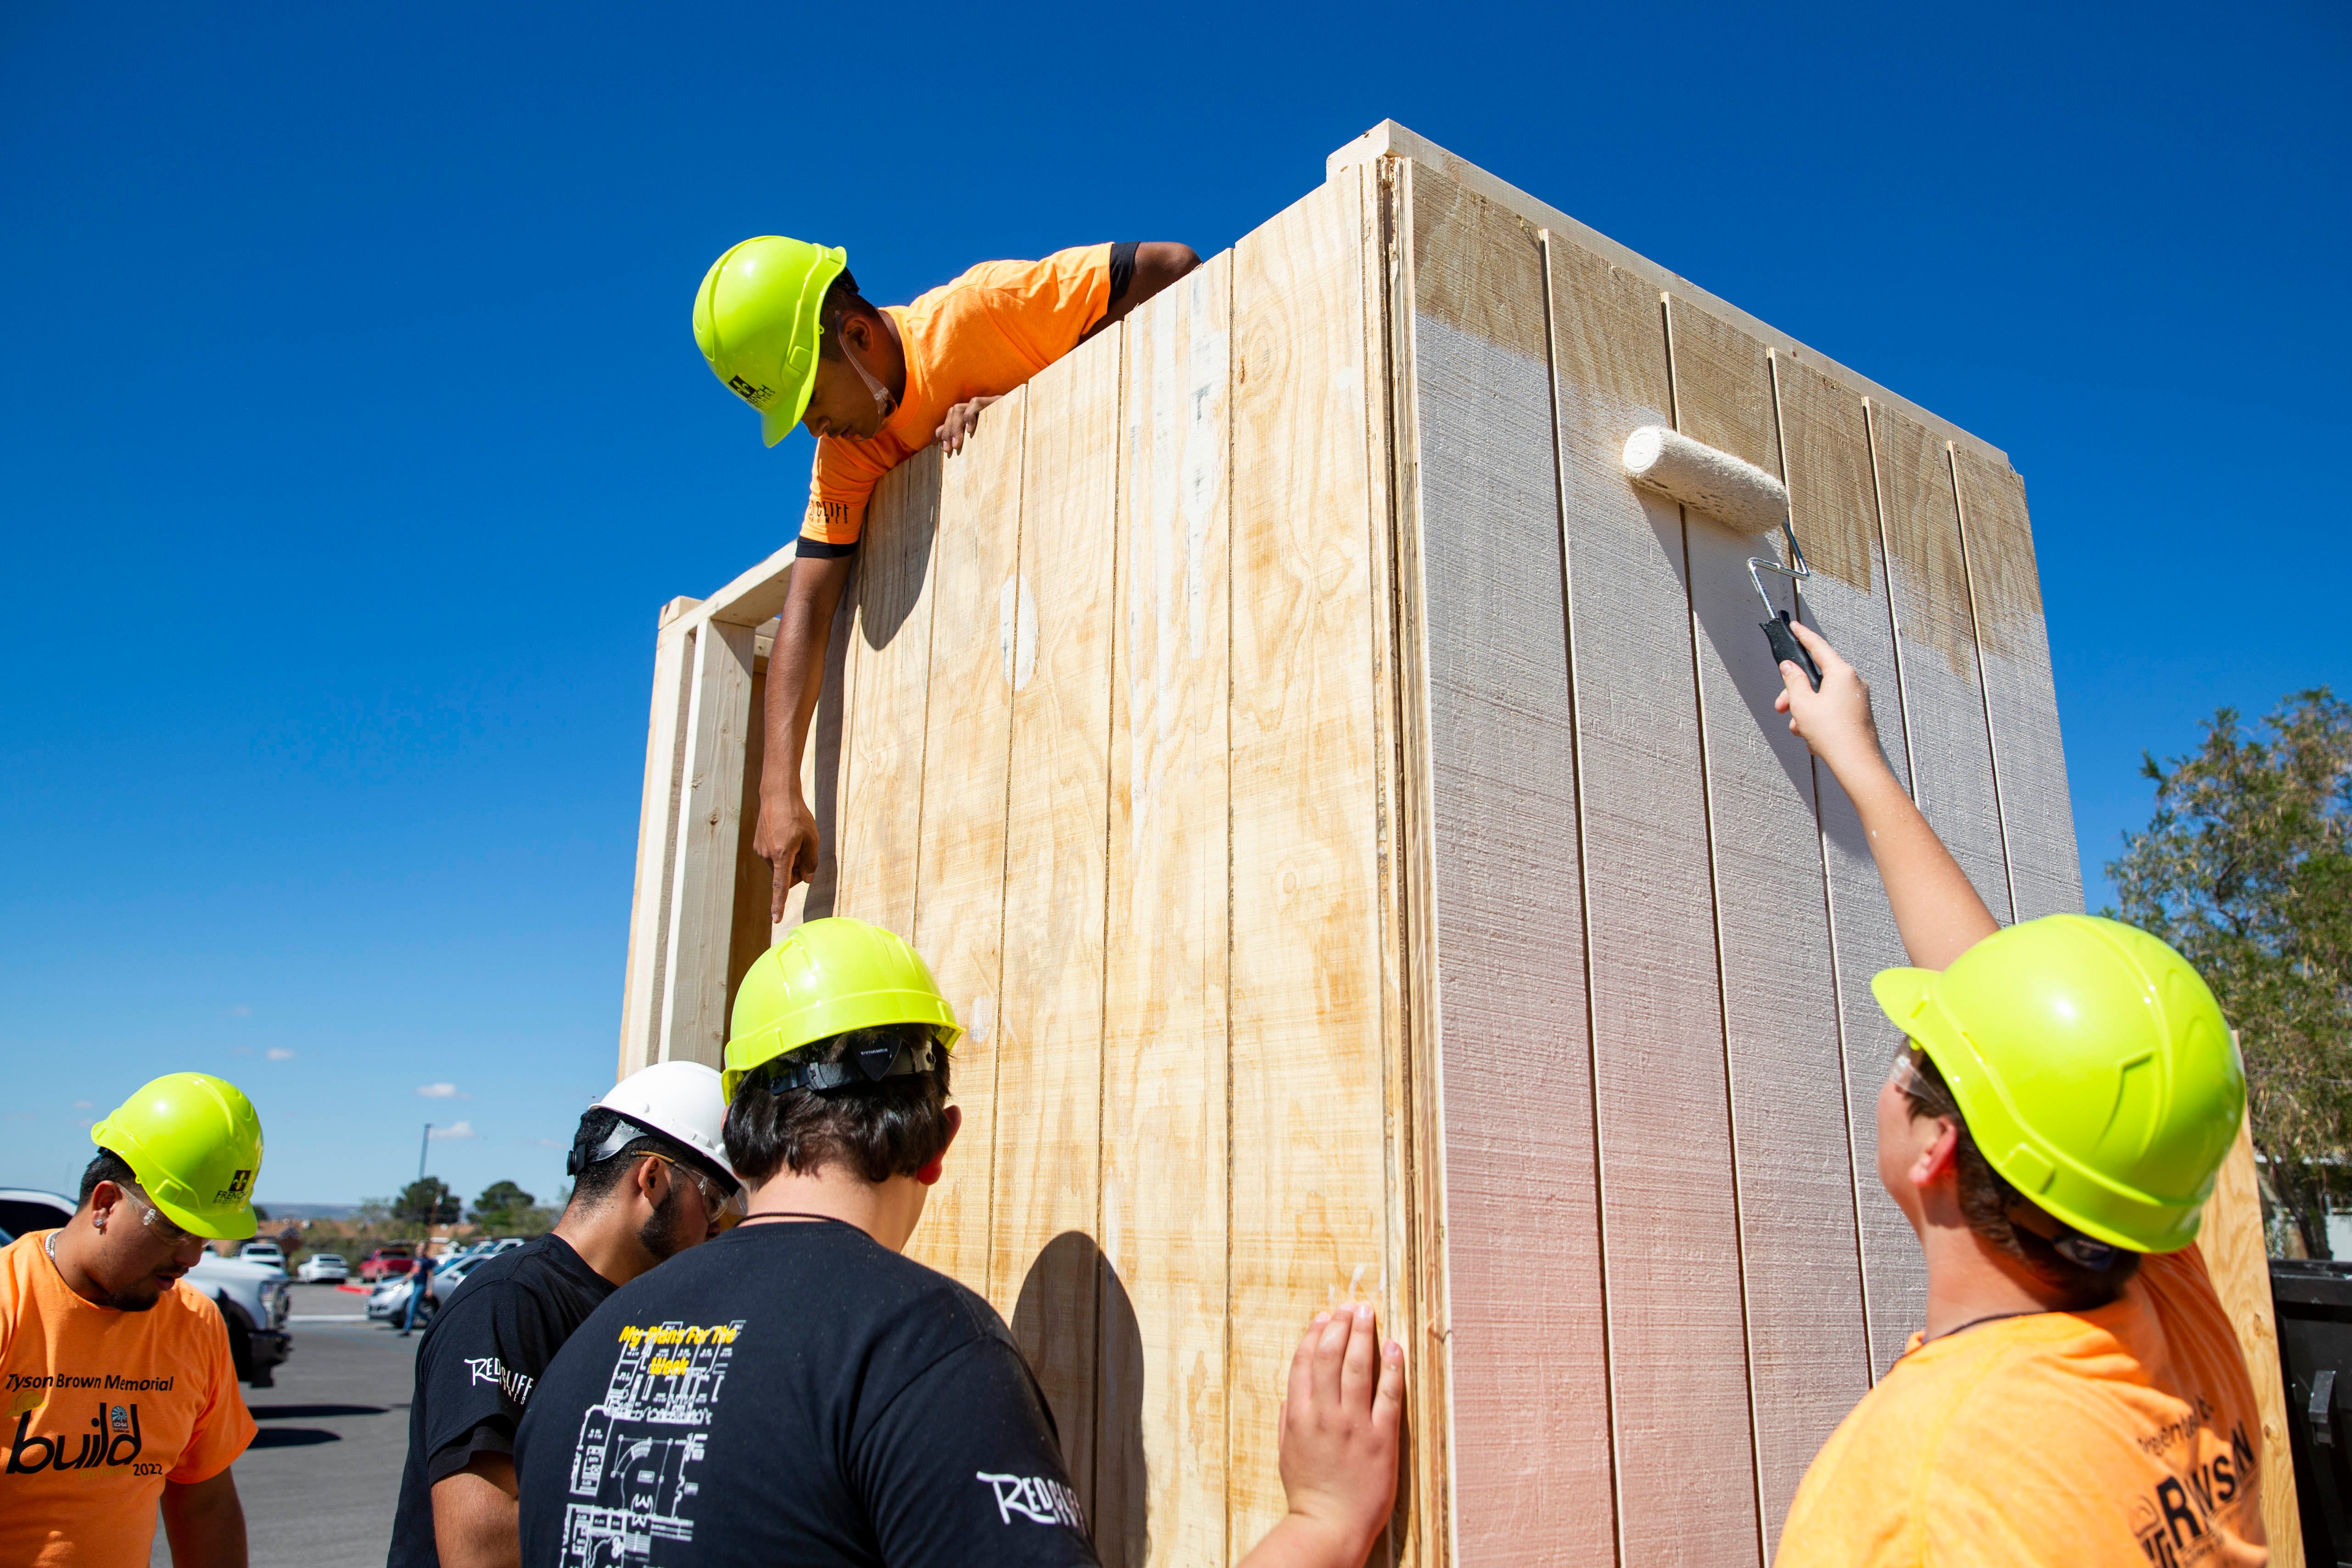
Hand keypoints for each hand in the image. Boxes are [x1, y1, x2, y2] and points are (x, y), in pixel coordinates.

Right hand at [752, 791, 818, 920]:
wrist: (776, 796)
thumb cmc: (797, 815)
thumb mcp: (812, 838)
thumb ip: (811, 862)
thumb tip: (807, 881)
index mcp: (781, 855)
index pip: (780, 886)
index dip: (779, 904)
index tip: (776, 919)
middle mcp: (767, 856)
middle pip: (786, 877)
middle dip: (797, 871)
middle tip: (805, 851)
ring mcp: (760, 851)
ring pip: (779, 867)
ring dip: (789, 860)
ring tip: (794, 838)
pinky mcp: (757, 846)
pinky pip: (773, 858)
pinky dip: (781, 853)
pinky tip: (785, 835)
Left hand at [935, 395, 1000, 454]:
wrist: (1032, 433)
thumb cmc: (1003, 438)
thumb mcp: (980, 441)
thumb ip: (959, 437)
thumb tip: (936, 439)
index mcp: (973, 415)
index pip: (951, 418)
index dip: (943, 431)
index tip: (937, 445)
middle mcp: (976, 408)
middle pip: (952, 413)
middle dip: (947, 431)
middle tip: (948, 449)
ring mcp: (985, 403)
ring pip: (959, 408)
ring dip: (954, 427)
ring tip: (957, 444)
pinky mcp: (995, 401)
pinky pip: (975, 403)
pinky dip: (969, 416)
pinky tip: (970, 430)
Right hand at [1274, 1304, 1404, 1565]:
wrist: (1329, 1524)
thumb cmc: (1308, 1491)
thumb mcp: (1285, 1450)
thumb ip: (1287, 1416)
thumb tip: (1292, 1390)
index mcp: (1299, 1416)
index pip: (1305, 1363)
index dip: (1314, 1335)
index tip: (1323, 1317)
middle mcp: (1325, 1414)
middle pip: (1331, 1357)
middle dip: (1340, 1325)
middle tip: (1350, 1306)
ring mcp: (1354, 1425)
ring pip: (1358, 1368)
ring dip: (1363, 1336)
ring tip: (1368, 1313)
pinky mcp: (1381, 1438)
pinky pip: (1388, 1395)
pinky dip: (1391, 1368)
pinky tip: (1394, 1348)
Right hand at [1772, 619, 1884, 778]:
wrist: (1856, 763)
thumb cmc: (1833, 734)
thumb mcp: (1803, 704)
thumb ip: (1793, 681)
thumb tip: (1790, 667)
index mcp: (1842, 673)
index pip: (1818, 647)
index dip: (1803, 636)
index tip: (1794, 626)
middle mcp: (1853, 682)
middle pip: (1817, 677)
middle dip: (1795, 691)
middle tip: (1781, 706)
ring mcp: (1857, 698)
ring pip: (1822, 695)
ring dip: (1804, 709)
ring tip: (1798, 728)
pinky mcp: (1858, 713)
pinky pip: (1831, 708)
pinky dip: (1817, 717)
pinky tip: (1810, 735)